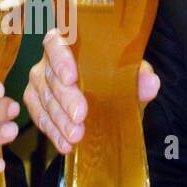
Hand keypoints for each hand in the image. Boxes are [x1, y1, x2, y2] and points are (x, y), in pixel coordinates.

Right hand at [23, 28, 159, 153]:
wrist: (110, 100)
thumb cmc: (115, 80)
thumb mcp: (129, 78)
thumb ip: (138, 77)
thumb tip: (150, 83)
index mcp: (70, 42)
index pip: (56, 43)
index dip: (61, 59)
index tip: (72, 78)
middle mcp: (50, 59)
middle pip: (50, 76)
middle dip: (65, 98)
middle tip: (80, 116)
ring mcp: (40, 81)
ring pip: (44, 99)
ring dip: (59, 120)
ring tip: (76, 136)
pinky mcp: (36, 102)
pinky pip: (39, 117)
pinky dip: (53, 132)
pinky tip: (66, 145)